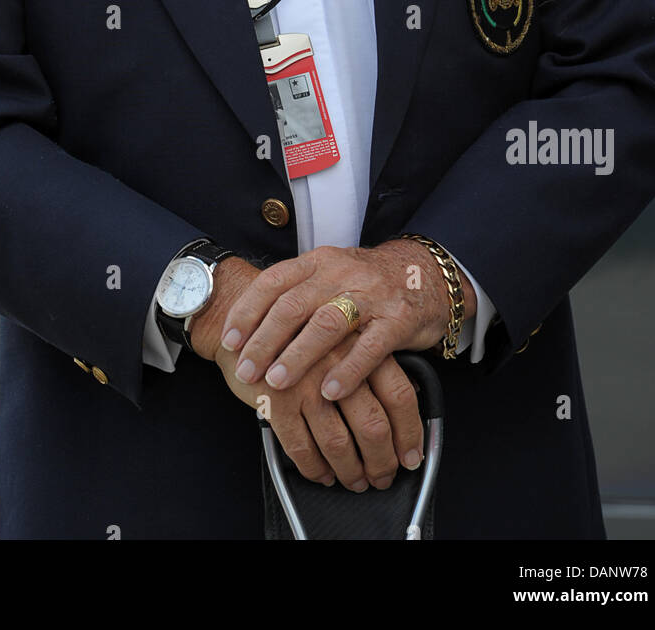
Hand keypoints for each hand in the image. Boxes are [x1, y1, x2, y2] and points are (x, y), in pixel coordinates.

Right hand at [214, 334, 423, 490]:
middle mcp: (336, 365)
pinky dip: (315, 469)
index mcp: (359, 346)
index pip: (400, 396)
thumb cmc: (299, 330)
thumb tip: (408, 402)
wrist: (244, 317)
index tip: (411, 456)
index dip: (409, 433)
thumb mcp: (342, 335)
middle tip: (383, 476)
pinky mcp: (277, 402)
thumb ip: (372, 363)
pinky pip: (302, 449)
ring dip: (351, 471)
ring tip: (356, 481)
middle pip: (373, 426)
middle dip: (381, 461)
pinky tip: (323, 474)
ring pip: (339, 444)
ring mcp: (306, 385)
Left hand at [218, 239, 475, 401]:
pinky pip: (370, 347)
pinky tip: (329, 392)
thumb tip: (246, 331)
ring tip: (277, 383)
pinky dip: (348, 371)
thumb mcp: (329, 275)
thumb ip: (296, 294)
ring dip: (298, 356)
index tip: (228, 341)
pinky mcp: (398, 319)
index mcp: (318, 261)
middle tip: (246, 371)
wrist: (426, 275)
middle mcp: (341, 272)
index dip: (247, 311)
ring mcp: (371, 295)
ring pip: (327, 324)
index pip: (273, 281)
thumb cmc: (366, 283)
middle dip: (265, 341)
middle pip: (294, 306)